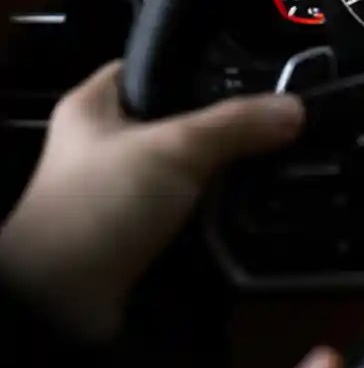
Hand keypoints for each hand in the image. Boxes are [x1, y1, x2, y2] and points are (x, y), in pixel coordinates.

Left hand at [0, 61, 304, 340]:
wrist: (62, 303)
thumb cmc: (100, 206)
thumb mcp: (175, 148)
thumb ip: (237, 123)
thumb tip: (296, 109)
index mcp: (94, 107)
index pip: (153, 66)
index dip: (200, 64)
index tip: (255, 71)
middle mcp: (107, 146)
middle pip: (182, 119)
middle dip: (229, 126)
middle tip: (280, 122)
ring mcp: (126, 194)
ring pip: (193, 170)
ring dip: (229, 174)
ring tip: (281, 162)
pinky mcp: (146, 236)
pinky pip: (197, 212)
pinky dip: (223, 213)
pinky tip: (259, 207)